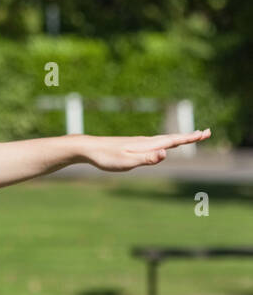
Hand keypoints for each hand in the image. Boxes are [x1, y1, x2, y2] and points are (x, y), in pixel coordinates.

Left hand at [79, 129, 210, 171]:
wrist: (88, 148)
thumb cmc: (107, 157)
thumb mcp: (127, 162)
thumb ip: (147, 159)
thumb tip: (165, 153)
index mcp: (147, 145)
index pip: (173, 141)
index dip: (189, 138)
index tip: (205, 132)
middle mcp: (145, 141)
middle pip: (171, 138)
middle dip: (189, 136)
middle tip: (206, 132)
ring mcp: (139, 142)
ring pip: (163, 139)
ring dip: (179, 138)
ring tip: (190, 137)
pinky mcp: (132, 145)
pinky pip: (155, 142)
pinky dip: (165, 142)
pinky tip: (163, 145)